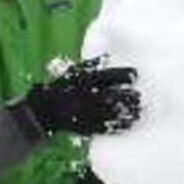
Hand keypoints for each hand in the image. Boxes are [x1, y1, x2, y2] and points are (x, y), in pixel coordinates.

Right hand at [22, 57, 140, 135]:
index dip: (123, 75)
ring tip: (138, 111)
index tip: (135, 75)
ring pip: (110, 112)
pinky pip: (105, 126)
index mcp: (82, 80)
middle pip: (112, 95)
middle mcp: (85, 96)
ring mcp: (85, 112)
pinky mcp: (85, 126)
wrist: (45, 110)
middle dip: (127, 96)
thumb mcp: (73, 72)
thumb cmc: (62, 87)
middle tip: (138, 96)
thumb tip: (107, 56)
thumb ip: (90, 65)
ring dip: (126, 112)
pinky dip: (119, 126)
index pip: (107, 76)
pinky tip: (129, 124)